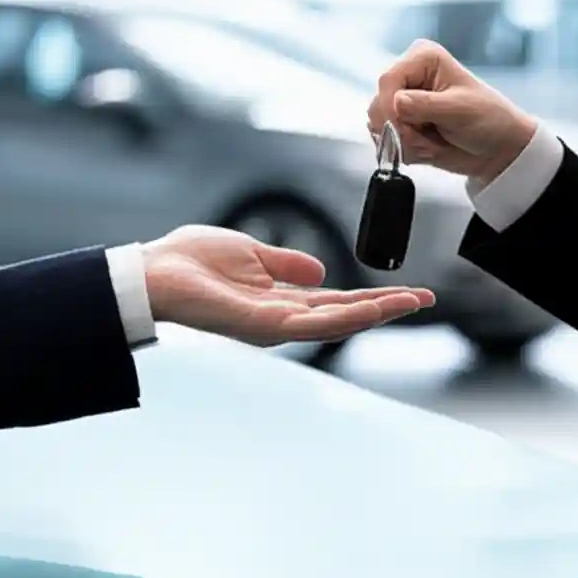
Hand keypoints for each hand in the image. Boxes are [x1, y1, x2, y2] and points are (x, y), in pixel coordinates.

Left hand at [141, 226, 433, 345]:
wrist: (152, 271)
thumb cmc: (189, 261)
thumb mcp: (250, 251)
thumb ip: (285, 262)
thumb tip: (322, 271)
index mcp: (278, 301)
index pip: (335, 303)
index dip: (372, 298)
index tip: (408, 292)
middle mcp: (280, 319)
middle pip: (344, 316)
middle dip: (386, 308)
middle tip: (426, 299)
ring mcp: (272, 326)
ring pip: (336, 323)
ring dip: (375, 312)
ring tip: (411, 303)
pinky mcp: (261, 326)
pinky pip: (312, 323)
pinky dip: (345, 317)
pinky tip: (371, 308)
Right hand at [368, 39, 537, 185]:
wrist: (498, 149)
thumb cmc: (488, 119)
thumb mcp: (459, 109)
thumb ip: (425, 105)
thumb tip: (396, 103)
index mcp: (423, 59)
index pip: (388, 80)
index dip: (389, 107)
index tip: (402, 129)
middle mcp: (409, 77)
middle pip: (378, 104)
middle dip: (400, 129)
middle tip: (426, 139)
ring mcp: (403, 103)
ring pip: (379, 126)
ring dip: (406, 142)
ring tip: (434, 143)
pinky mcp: (402, 126)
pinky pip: (387, 142)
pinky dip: (407, 151)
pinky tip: (430, 148)